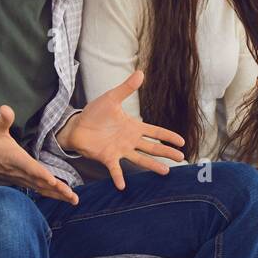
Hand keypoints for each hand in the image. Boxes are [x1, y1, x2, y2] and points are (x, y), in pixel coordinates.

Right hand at [0, 105, 79, 204]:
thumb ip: (2, 119)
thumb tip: (5, 109)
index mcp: (15, 158)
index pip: (30, 167)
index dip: (41, 174)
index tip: (53, 181)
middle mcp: (19, 171)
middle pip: (40, 182)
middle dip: (57, 189)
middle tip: (72, 196)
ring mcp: (21, 179)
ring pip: (41, 189)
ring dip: (57, 195)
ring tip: (73, 200)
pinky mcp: (22, 182)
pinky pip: (38, 190)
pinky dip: (51, 194)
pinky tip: (63, 197)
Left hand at [55, 70, 185, 189]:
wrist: (76, 125)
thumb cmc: (95, 113)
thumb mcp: (111, 98)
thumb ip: (126, 88)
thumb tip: (141, 73)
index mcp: (133, 127)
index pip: (155, 132)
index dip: (168, 136)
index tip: (182, 142)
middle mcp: (130, 140)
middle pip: (153, 147)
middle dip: (167, 152)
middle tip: (181, 158)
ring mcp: (120, 150)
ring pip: (140, 159)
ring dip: (152, 165)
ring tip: (165, 172)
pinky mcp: (108, 157)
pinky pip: (115, 169)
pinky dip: (118, 177)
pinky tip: (123, 185)